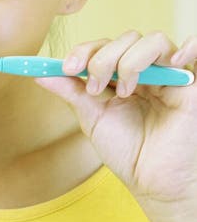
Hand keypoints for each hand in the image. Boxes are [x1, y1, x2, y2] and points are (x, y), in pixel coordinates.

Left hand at [35, 31, 196, 214]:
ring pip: (151, 41)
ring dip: (129, 60)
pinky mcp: (191, 84)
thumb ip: (71, 92)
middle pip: (125, 39)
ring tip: (124, 92)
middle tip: (94, 88)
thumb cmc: (128, 152)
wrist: (153, 182)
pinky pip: (195, 48)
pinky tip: (172, 62)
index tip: (66, 67)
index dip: (84, 50)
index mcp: (121, 76)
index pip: (103, 46)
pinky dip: (186, 46)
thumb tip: (40, 74)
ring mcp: (169, 75)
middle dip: (102, 58)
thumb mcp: (93, 118)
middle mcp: (146, 71)